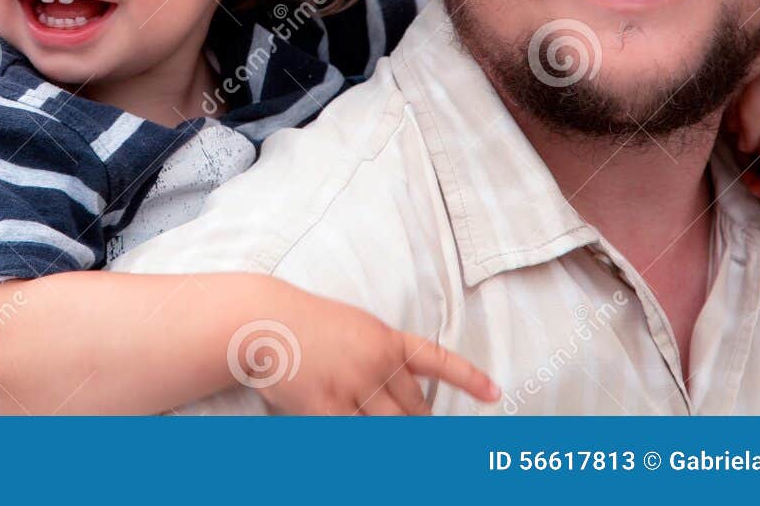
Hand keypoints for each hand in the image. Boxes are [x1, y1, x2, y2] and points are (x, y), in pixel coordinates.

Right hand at [249, 284, 498, 414]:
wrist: (265, 322)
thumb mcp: (356, 328)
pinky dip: (360, 437)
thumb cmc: (309, 324)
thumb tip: (408, 396)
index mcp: (386, 338)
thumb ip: (384, 356)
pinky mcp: (327, 408)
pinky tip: (354, 428)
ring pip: (390, 429)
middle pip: (414, 409)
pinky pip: (355, 436)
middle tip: (412, 427)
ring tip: (377, 424)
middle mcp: (376, 363)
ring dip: (392, 435)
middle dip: (415, 422)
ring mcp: (352, 387)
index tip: (494, 393)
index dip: (468, 378)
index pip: (436, 361)